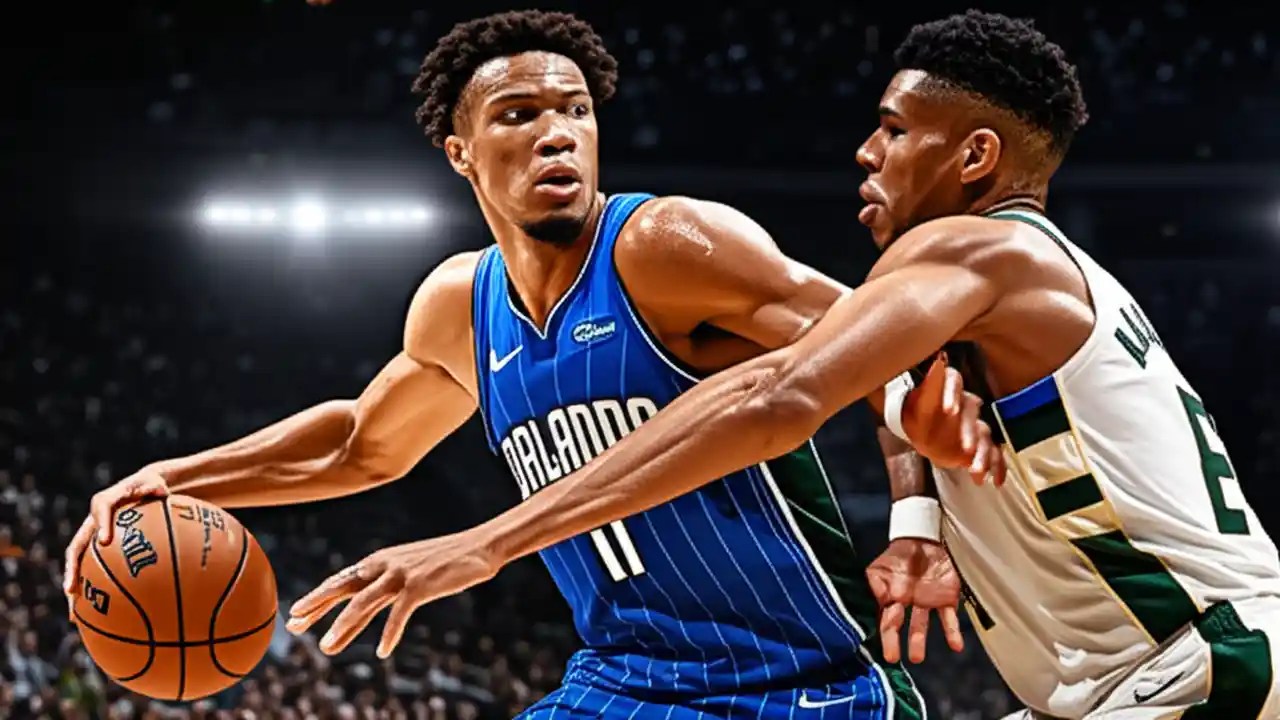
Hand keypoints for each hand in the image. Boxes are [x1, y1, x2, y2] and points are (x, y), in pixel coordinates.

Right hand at [63, 468, 169, 615]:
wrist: (142, 487)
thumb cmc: (151, 486)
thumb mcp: (155, 484)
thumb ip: (156, 488)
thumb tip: (164, 492)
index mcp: (105, 501)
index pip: (101, 509)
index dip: (102, 524)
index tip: (105, 541)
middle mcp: (92, 522)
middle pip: (77, 548)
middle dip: (73, 569)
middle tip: (72, 590)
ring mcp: (92, 537)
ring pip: (79, 567)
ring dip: (75, 590)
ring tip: (75, 615)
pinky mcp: (98, 550)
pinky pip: (92, 572)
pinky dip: (93, 592)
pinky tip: (97, 616)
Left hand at [286, 532, 498, 657]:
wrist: (478, 546)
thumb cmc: (445, 560)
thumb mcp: (409, 567)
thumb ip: (387, 582)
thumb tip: (369, 599)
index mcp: (379, 561)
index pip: (341, 581)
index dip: (317, 598)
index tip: (295, 613)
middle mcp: (383, 565)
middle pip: (342, 588)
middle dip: (316, 607)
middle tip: (293, 625)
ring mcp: (400, 574)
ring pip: (363, 604)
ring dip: (343, 627)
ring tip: (326, 648)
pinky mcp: (419, 585)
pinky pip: (398, 614)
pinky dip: (389, 633)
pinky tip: (381, 651)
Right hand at [865, 538, 963, 663]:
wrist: (921, 539)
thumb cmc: (898, 555)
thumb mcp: (881, 567)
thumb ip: (876, 583)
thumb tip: (878, 600)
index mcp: (892, 598)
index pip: (886, 620)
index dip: (885, 636)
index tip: (883, 651)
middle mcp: (908, 604)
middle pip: (900, 626)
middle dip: (895, 642)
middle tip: (893, 658)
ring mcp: (927, 603)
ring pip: (922, 625)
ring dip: (919, 642)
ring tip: (917, 658)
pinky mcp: (947, 599)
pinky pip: (949, 618)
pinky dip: (952, 632)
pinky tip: (956, 646)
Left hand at [902, 353, 1006, 485]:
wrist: (921, 431)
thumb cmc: (918, 411)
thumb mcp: (919, 400)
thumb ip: (930, 382)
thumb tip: (939, 360)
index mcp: (951, 389)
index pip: (955, 385)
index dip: (952, 395)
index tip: (948, 411)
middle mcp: (967, 405)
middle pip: (973, 418)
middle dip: (970, 434)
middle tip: (965, 450)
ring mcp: (976, 426)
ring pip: (985, 438)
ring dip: (983, 456)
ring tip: (976, 473)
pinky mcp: (980, 444)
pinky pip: (994, 454)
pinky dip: (997, 468)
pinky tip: (996, 481)